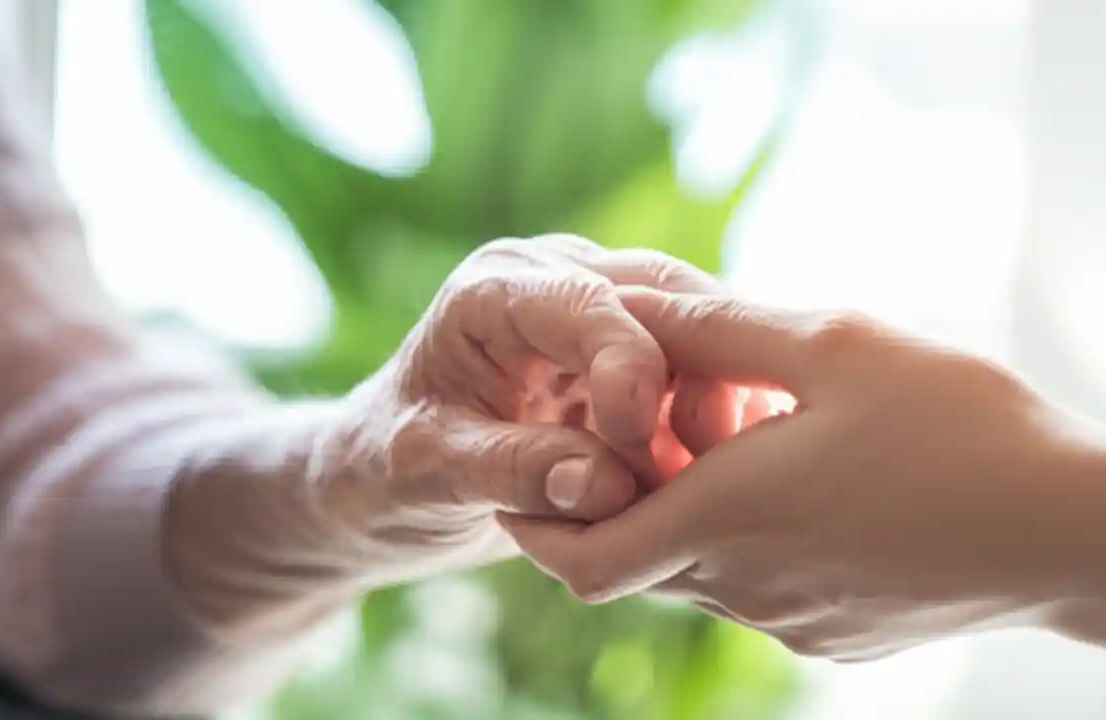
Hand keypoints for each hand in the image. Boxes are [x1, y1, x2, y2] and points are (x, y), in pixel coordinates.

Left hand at [166, 236, 740, 630]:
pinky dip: (716, 419)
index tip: (636, 457)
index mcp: (497, 287)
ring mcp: (604, 311)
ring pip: (702, 331)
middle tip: (698, 470)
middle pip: (667, 301)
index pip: (590, 305)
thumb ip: (512, 470)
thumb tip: (607, 484)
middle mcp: (559, 278)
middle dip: (694, 382)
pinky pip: (700, 372)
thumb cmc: (388, 469)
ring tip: (709, 479)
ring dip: (716, 402)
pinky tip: (716, 472)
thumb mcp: (429, 472)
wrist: (390, 484)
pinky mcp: (633, 355)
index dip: (629, 372)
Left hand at [500, 290, 1105, 659]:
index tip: (525, 479)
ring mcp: (792, 624)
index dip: (534, 525)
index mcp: (725, 517)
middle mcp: (744, 589)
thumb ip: (719, 327)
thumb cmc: (957, 426)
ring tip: (736, 445)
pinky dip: (748, 546)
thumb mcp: (832, 346)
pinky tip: (809, 491)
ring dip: (692, 517)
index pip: (580, 556)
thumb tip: (637, 305)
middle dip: (620, 500)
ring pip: (700, 575)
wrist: (1074, 533)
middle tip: (638, 433)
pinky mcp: (838, 638)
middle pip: (637, 559)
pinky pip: (760, 594)